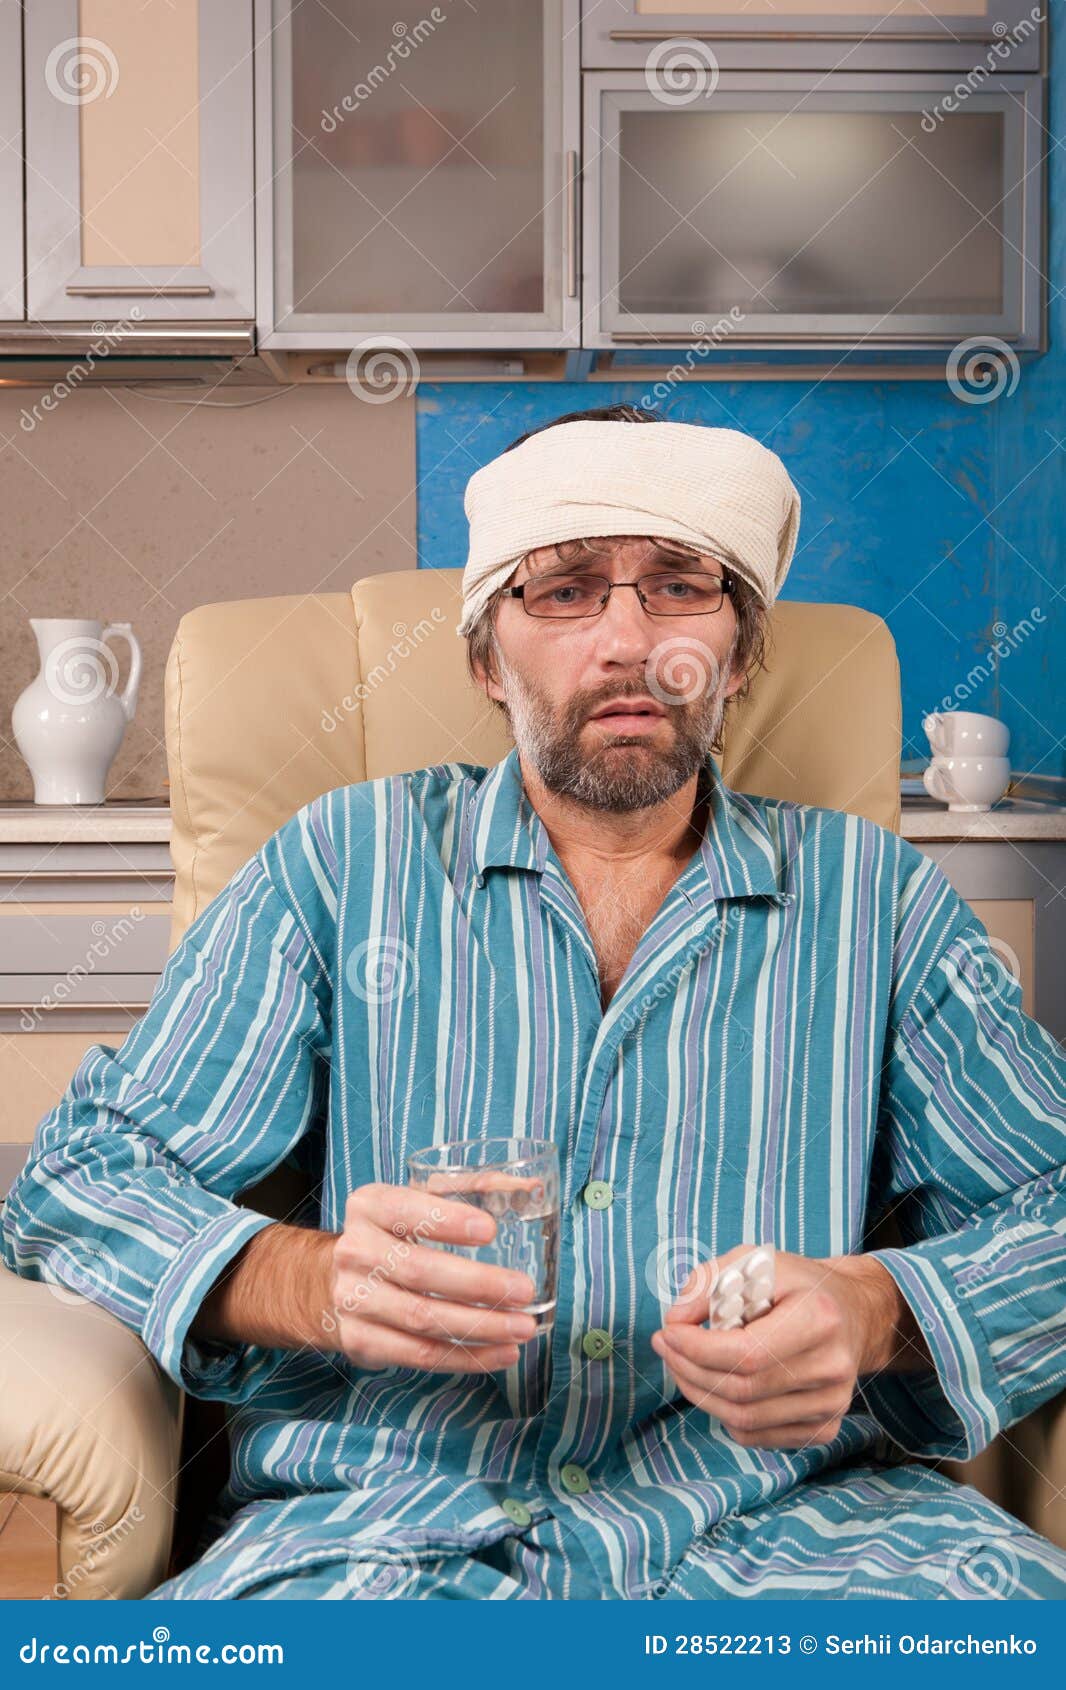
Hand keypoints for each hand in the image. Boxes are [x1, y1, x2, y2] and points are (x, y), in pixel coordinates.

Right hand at [328, 1182, 539, 1373]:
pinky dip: (466, 1357)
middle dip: (478, 1283)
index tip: (490, 1231)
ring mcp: (353, 1299)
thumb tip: (531, 1187)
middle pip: (418, 1271)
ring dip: (479, 1327)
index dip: (447, 1221)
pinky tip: (501, 1353)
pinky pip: (419, 1354)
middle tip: (524, 1291)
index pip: (404, 1210)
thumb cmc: (396, 1233)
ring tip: (522, 1327)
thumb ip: (474, 1187)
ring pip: (422, 1318)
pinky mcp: (360, 1340)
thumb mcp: (422, 1198)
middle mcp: (355, 1251)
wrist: (337, 1279)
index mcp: (369, 1206)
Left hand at [650, 1242, 927, 1448]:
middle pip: (742, 1390)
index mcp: (820, 1319)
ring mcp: (831, 1405)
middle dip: (689, 1370)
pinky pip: (756, 1435)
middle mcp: (832, 1368)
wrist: (854, 1314)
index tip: (668, 1331)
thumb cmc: (798, 1284)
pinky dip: (724, 1413)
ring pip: (744, 1419)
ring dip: (699, 1393)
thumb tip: (675, 1321)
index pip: (748, 1353)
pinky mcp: (824, 1428)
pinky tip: (716, 1384)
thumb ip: (710, 1282)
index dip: (698, 1349)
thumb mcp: (755, 1261)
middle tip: (665, 1345)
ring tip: (680, 1363)